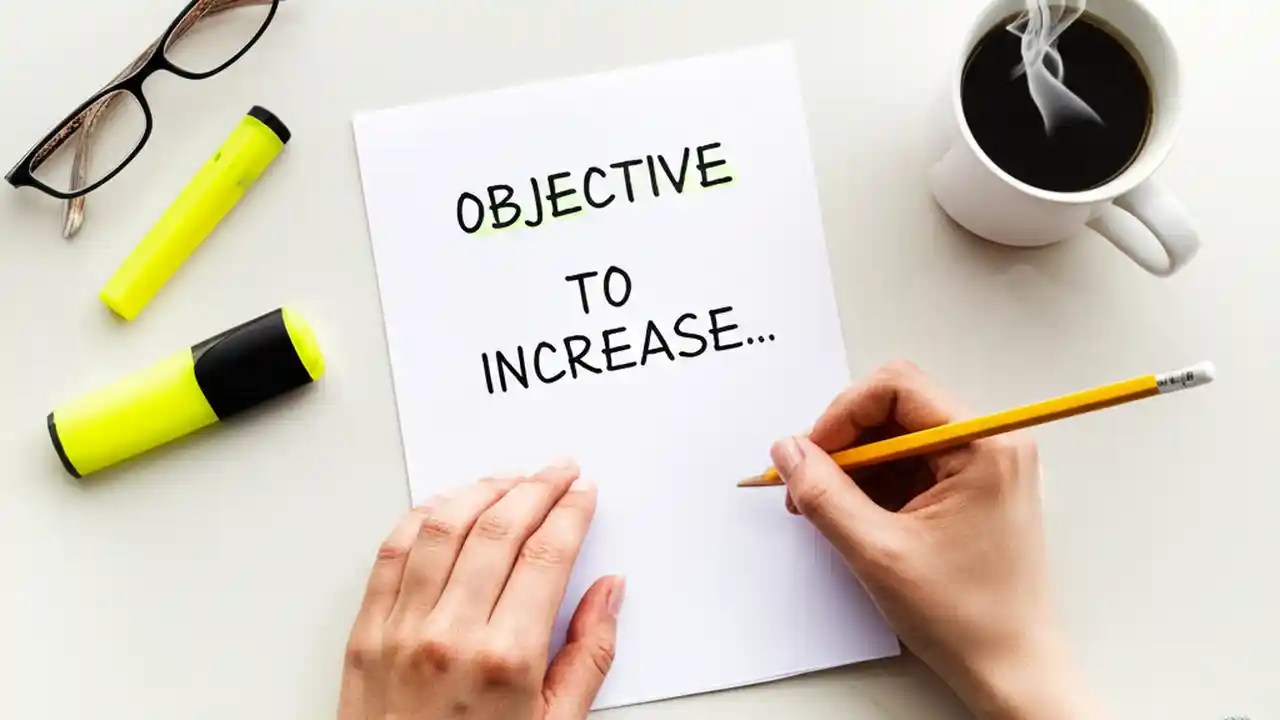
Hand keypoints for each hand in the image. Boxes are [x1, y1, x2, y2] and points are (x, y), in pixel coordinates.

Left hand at [339, 460, 624, 719]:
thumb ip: (589, 656)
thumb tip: (609, 593)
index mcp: (506, 658)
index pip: (548, 553)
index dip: (571, 511)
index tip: (583, 493)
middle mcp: (451, 634)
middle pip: (499, 528)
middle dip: (536, 487)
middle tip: (558, 471)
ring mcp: (401, 630)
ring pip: (444, 526)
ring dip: (481, 489)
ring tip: (509, 478)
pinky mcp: (365, 634)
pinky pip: (392, 553)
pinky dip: (421, 517)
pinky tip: (446, 506)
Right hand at [771, 361, 1097, 719]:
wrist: (1011, 669)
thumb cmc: (966, 617)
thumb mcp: (877, 553)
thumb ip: (825, 495)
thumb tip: (788, 451)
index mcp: (983, 445)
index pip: (897, 387)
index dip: (842, 414)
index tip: (811, 454)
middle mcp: (992, 442)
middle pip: (897, 406)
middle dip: (845, 440)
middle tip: (810, 482)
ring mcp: (985, 463)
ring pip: (899, 434)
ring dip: (856, 464)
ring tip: (828, 508)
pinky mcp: (972, 486)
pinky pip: (911, 462)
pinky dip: (875, 482)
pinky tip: (856, 516)